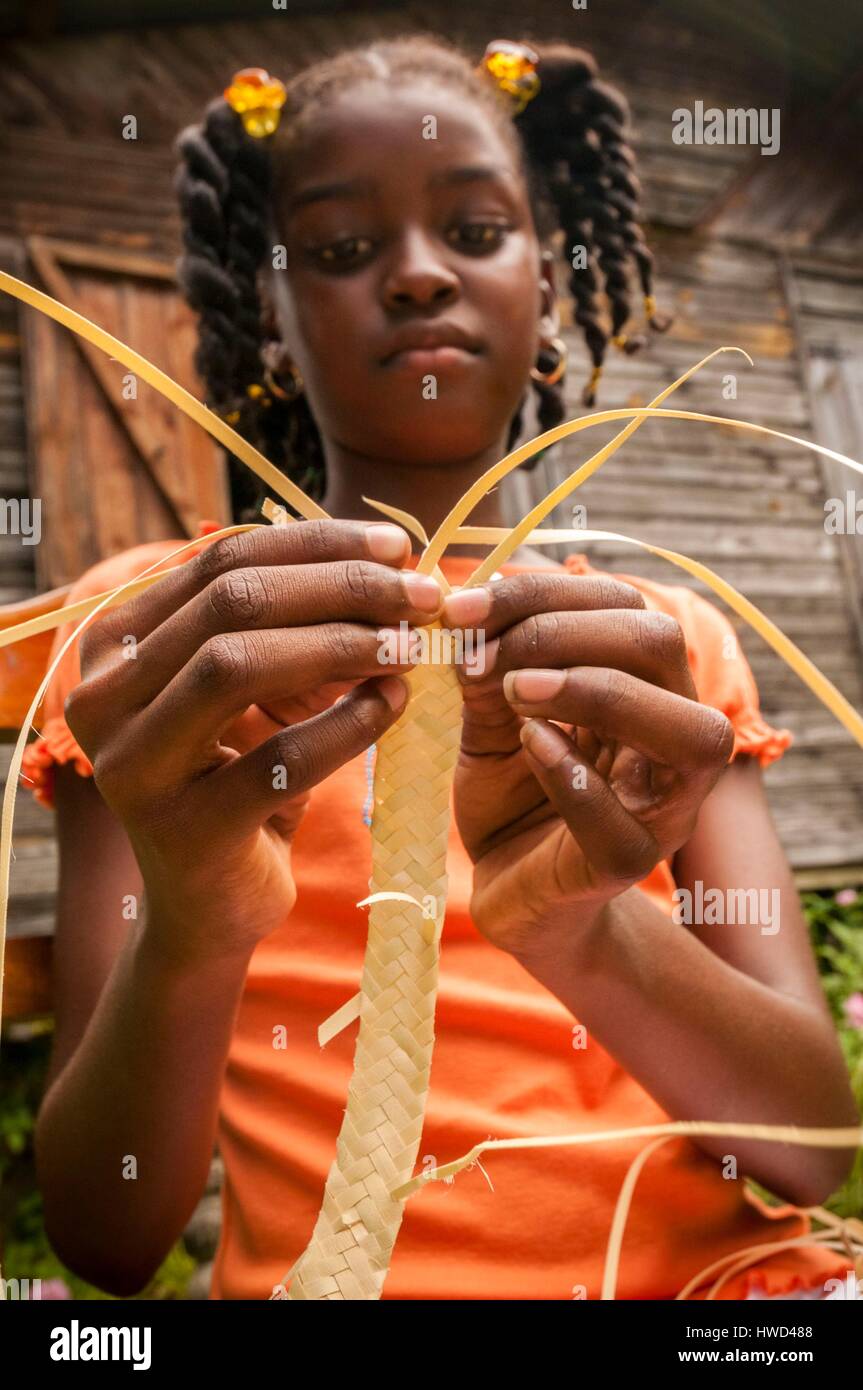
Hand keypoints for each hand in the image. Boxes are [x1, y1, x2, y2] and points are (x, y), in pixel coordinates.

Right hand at [64, 521, 442, 962]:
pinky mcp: (182, 830)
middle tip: (423, 595)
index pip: (219, 560)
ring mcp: (133, 766)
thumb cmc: (238, 778)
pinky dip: (349, 724)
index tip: (399, 548)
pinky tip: (395, 704)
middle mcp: (103, 697)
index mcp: (113, 645)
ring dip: (343, 643)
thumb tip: (388, 563)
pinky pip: (280, 759)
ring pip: (238, 663)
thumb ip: (291, 626)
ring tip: (412, 645)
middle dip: (341, 587)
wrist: (210, 905)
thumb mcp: (254, 692)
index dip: (317, 545)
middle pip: (231, 601)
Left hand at [442, 573, 733, 958]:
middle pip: (662, 645)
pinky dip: (573, 774)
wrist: (509, 890)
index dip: (543, 593)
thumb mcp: (492, 717)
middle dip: (565, 631)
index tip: (464, 607)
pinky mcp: (627, 866)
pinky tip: (529, 743)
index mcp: (643, 684)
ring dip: (594, 691)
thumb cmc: (514, 793)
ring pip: (686, 732)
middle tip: (488, 653)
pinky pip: (620, 823)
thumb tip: (467, 615)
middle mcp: (672, 737)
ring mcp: (664, 806)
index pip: (622, 605)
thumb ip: (489, 670)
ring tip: (513, 690)